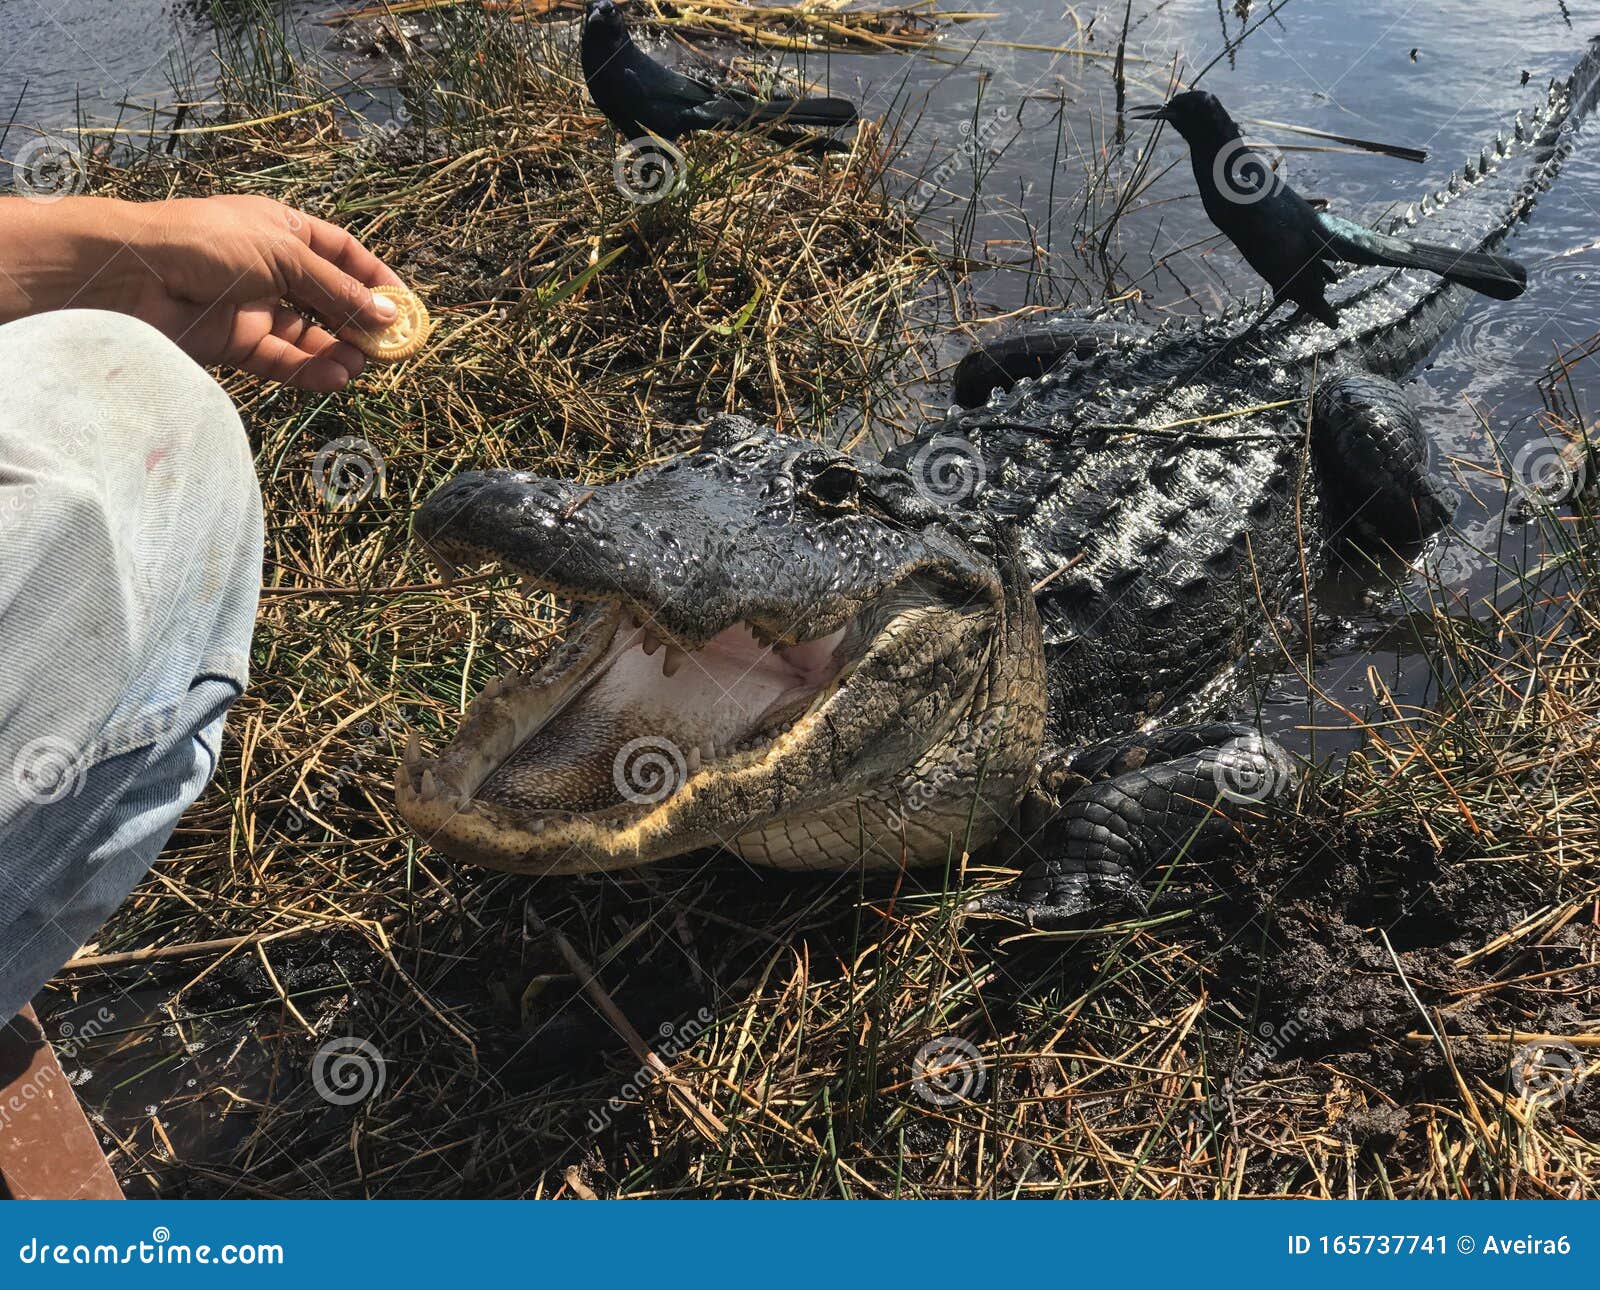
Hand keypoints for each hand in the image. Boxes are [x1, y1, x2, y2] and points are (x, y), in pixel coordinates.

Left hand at [112, 195, 407, 391]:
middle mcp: (272, 268)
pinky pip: (283, 359)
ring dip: (338, 350)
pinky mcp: (236, 343)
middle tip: (390, 347)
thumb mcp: (285, 256)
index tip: (405, 306)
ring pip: (309, 335)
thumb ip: (338, 291)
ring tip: (361, 364)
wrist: (134, 274)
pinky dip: (310, 369)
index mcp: (283, 230)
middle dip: (361, 323)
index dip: (375, 278)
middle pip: (330, 299)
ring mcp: (254, 307)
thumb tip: (389, 314)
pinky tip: (334, 376)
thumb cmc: (208, 242)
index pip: (342, 254)